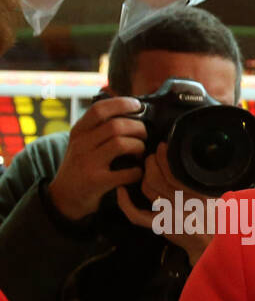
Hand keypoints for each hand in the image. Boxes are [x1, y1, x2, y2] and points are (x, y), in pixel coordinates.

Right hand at [46, 95, 145, 219]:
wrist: (64, 196)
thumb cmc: (81, 166)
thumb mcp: (82, 142)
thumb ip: (98, 128)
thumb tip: (128, 110)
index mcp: (78, 131)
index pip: (99, 109)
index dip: (121, 103)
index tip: (138, 105)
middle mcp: (81, 143)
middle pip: (116, 126)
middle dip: (138, 128)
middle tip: (145, 135)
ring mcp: (88, 162)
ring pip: (121, 144)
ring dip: (139, 147)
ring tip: (141, 153)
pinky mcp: (97, 181)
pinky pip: (127, 172)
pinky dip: (138, 172)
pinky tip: (138, 172)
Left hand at [115, 142, 218, 263]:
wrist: (214, 245)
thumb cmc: (221, 221)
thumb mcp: (221, 197)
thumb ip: (210, 182)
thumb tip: (203, 161)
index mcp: (197, 197)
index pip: (173, 172)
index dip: (164, 157)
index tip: (164, 147)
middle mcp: (180, 205)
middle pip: (155, 178)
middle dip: (150, 163)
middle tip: (152, 156)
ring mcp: (168, 216)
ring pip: (146, 189)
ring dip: (143, 175)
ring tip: (147, 168)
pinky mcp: (159, 226)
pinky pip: (136, 215)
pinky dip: (125, 203)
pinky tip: (121, 191)